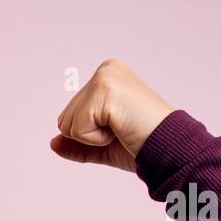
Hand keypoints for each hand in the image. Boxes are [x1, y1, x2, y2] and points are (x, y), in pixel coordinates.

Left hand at [50, 58, 174, 172]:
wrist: (168, 149)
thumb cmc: (141, 145)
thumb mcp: (102, 146)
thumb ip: (76, 145)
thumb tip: (52, 142)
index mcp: (106, 76)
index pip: (69, 116)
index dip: (90, 134)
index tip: (119, 128)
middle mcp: (104, 70)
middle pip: (64, 119)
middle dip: (89, 135)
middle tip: (121, 129)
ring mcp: (104, 77)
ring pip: (67, 124)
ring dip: (93, 137)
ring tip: (122, 128)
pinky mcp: (105, 90)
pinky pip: (77, 129)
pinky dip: (96, 139)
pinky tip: (121, 128)